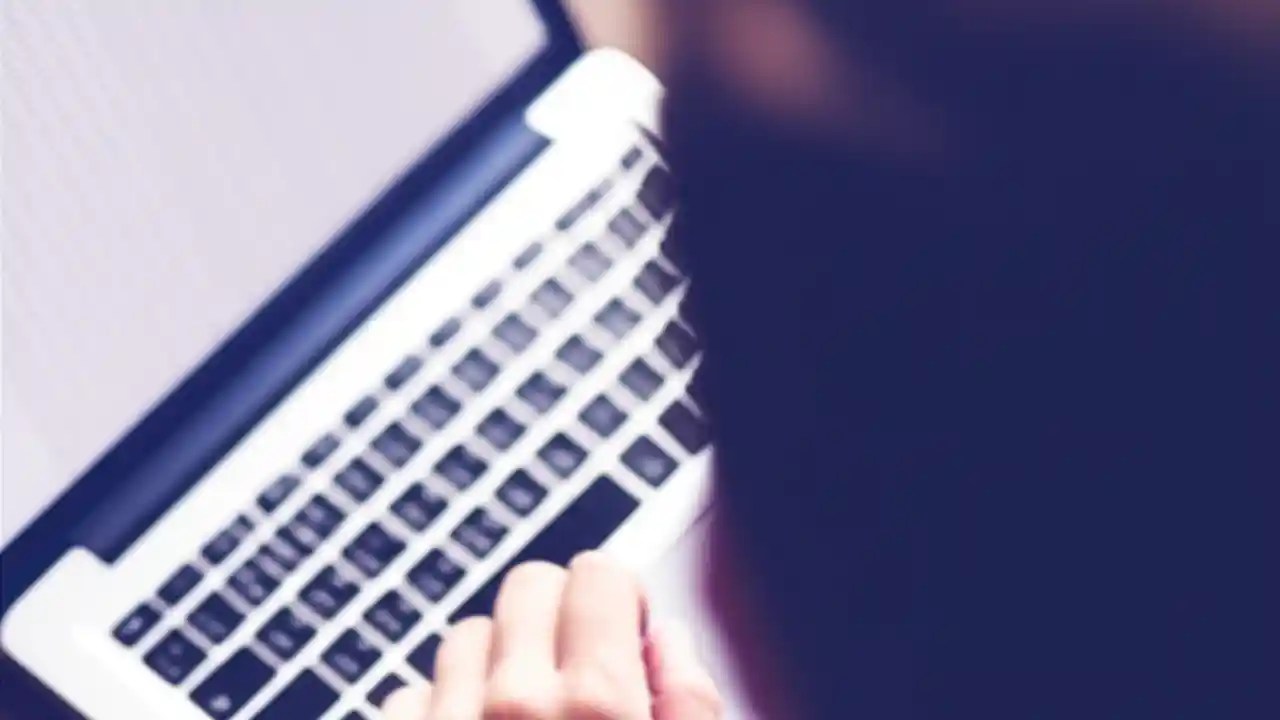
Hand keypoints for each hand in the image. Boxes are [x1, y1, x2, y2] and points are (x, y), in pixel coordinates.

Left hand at [383, 552, 721, 718]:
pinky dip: (438, 712)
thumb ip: (692, 704)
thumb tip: (665, 641)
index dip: (616, 602)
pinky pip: (409, 694)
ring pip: (466, 636)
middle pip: (528, 586)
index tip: (620, 636)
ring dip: (495, 667)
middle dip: (556, 619)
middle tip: (574, 679)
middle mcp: (515, 706)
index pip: (599, 574)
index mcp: (598, 706)